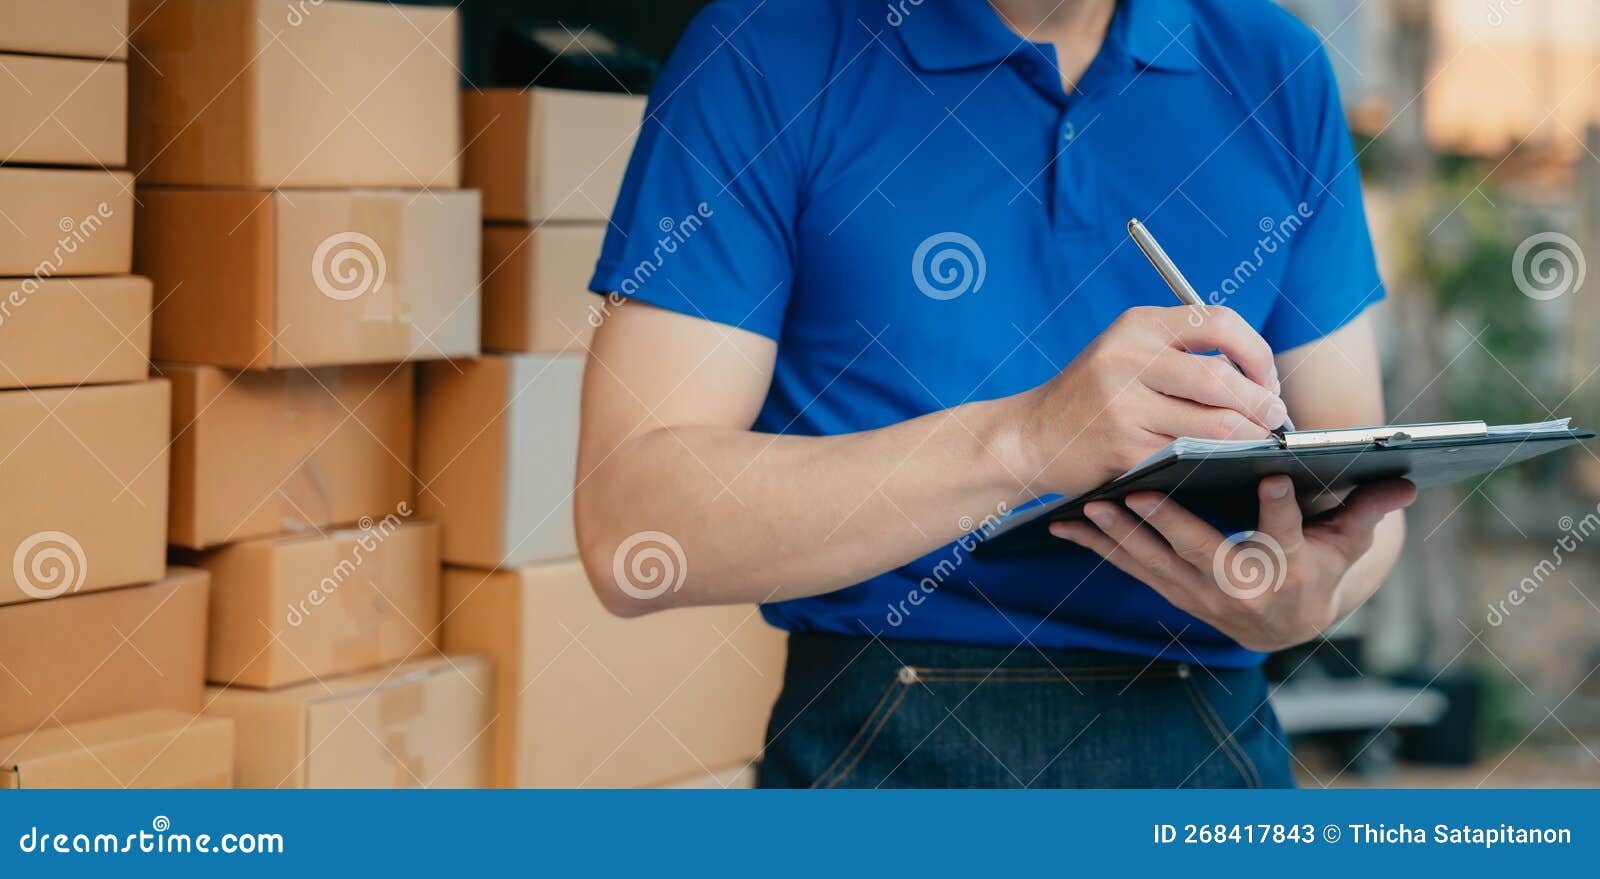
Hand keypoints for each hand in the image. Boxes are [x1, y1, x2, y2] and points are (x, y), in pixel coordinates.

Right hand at [1013, 305, 1287, 496]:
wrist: (1031, 435)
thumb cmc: (1092, 396)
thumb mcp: (1127, 352)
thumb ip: (1181, 351)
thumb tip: (1259, 375)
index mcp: (1137, 325)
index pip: (1219, 323)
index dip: (1257, 351)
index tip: (1266, 377)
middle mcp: (1128, 358)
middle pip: (1222, 379)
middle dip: (1262, 402)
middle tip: (1274, 416)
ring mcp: (1124, 405)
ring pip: (1214, 424)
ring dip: (1249, 435)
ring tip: (1258, 438)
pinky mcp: (1125, 448)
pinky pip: (1190, 454)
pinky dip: (1216, 459)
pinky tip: (1221, 458)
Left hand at [1049, 475, 1416, 651]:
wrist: (1290, 625)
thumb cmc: (1318, 570)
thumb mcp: (1345, 544)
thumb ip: (1366, 509)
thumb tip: (1406, 478)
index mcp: (1289, 569)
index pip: (1287, 537)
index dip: (1283, 509)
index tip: (1277, 476)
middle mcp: (1243, 587)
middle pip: (1204, 552)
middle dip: (1169, 523)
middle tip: (1138, 491)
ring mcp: (1202, 595)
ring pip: (1156, 563)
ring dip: (1119, 536)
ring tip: (1088, 506)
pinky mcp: (1174, 593)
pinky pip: (1132, 569)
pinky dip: (1099, 548)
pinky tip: (1068, 526)